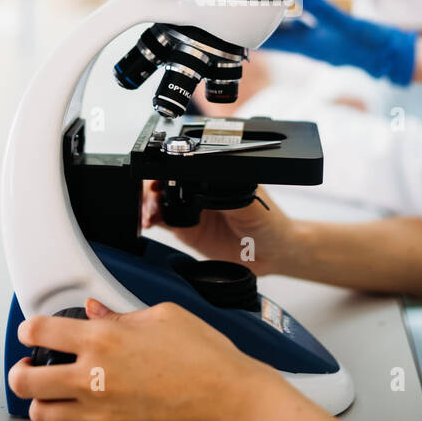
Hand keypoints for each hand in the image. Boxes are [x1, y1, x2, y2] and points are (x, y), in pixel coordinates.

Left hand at [8, 298, 328, 420]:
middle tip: (27, 363)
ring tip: (46, 391)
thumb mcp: (163, 316)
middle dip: (21, 369)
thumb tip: (97, 312)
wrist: (227, 396)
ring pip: (42, 414)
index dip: (29, 328)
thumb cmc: (204, 357)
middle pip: (27, 379)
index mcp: (104, 339)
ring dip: (39, 400)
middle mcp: (95, 377)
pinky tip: (74, 410)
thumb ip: (121, 314)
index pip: (41, 332)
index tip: (32, 329)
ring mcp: (101, 411)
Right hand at [142, 182, 291, 274]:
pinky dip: (151, 219)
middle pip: (166, 180)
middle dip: (152, 185)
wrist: (272, 253)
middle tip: (152, 197)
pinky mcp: (186, 229)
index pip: (184, 167)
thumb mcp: (252, 203)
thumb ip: (230, 193)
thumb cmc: (269, 222)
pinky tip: (150, 221)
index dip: (168, 169)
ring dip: (149, 202)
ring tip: (150, 212)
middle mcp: (200, 190)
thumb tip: (210, 180)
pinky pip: (163, 221)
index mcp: (214, 176)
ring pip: (160, 199)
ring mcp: (191, 209)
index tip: (161, 178)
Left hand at [262, 0, 416, 84]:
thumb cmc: (367, 45)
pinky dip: (297, 14)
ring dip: (278, 17)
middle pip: (276, 35)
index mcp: (307, 46)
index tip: (236, 25)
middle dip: (261, 21)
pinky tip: (297, 2)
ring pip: (289, 29)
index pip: (270, 42)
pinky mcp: (327, 36)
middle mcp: (309, 45)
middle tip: (247, 4)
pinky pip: (305, 25)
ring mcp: (318, 41)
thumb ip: (320, 7)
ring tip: (266, 0)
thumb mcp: (342, 22)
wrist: (389, 56)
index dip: (251, 35)